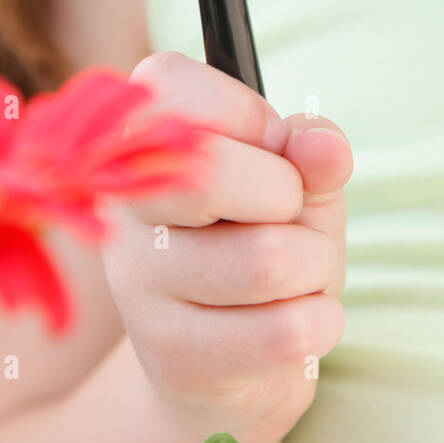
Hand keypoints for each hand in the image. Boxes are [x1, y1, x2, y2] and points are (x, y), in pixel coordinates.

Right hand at [100, 51, 351, 442]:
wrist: (231, 358)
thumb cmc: (263, 238)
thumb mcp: (295, 180)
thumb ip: (310, 151)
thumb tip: (324, 147)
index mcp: (135, 138)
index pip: (171, 84)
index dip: (250, 116)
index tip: (266, 151)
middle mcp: (119, 205)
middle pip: (211, 173)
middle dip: (288, 196)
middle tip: (286, 217)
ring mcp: (136, 284)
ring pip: (267, 261)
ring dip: (315, 266)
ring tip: (295, 276)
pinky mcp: (169, 354)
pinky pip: (285, 331)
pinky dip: (319, 322)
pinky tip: (293, 321)